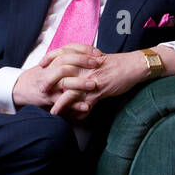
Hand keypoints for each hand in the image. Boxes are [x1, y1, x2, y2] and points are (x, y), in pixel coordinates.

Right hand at [11, 44, 102, 115]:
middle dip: (82, 61)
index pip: (68, 49)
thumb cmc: (38, 76)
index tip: (97, 53)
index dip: (83, 49)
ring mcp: (48, 84)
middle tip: (97, 64)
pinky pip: (62, 101)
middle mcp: (49, 69)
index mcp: (52, 60)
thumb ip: (64, 60)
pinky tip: (86, 106)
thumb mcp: (49, 64)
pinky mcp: (48, 98)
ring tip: (94, 85)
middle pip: (66, 60)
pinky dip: (75, 104)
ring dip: (80, 83)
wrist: (18, 89)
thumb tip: (86, 55)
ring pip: (64, 81)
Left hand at [44, 46, 174, 119]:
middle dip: (49, 82)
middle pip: (61, 73)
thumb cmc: (115, 63)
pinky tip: (76, 120)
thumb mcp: (96, 56)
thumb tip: (71, 63)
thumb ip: (83, 59)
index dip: (49, 58)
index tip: (41, 65)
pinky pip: (87, 104)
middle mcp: (85, 68)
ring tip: (53, 112)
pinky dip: (81, 113)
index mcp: (83, 57)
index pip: (61, 54)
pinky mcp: (100, 91)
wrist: (133, 66)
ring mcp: (92, 80)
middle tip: (41, 91)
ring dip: (61, 103)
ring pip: (72, 91)